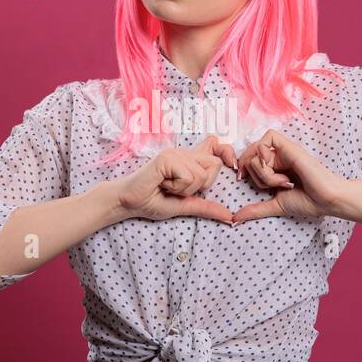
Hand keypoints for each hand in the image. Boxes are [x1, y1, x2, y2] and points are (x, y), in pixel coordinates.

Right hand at [111, 134, 238, 222]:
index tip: (232, 166)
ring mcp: (175, 153)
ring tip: (168, 187)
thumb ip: (207, 207)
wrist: (129, 202)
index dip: (226, 152)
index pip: (216, 144)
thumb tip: (229, 216)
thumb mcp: (186, 205)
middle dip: (202, 184)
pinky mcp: (167, 158)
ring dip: (186, 189)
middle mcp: (184, 153)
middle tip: (181, 189)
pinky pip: (188, 176)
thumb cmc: (153, 201)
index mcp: (189, 161)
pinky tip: (162, 184)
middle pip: (214, 165)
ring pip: (201, 174)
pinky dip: (177, 187)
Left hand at [232, 129, 348, 223]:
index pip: (249, 159)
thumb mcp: (275, 205)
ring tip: (284, 182)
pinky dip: (265, 154)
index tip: (243, 180)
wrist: (327, 199)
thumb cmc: (309, 202)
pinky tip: (277, 169)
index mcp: (275, 167)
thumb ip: (256, 209)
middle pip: (249, 156)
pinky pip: (268, 138)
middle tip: (274, 186)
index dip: (242, 169)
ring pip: (257, 150)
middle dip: (255, 175)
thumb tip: (235, 218)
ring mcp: (284, 151)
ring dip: (264, 172)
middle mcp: (278, 157)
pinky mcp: (290, 147)